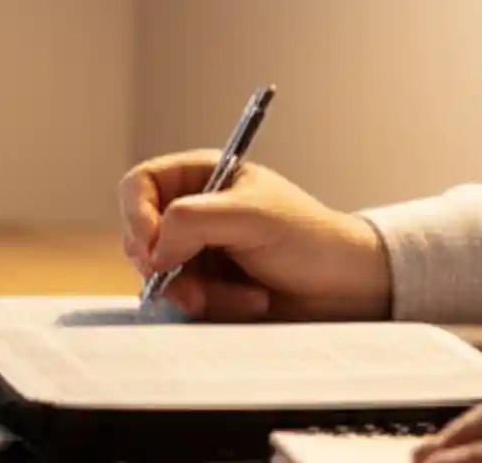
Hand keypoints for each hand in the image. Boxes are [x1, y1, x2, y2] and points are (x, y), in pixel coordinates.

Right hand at [118, 149, 391, 321]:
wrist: (345, 287)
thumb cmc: (309, 238)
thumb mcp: (251, 217)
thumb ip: (193, 221)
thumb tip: (153, 249)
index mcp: (201, 175)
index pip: (140, 184)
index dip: (136, 214)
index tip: (150, 247)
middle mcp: (193, 211)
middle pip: (142, 235)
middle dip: (164, 266)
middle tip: (188, 287)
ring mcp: (198, 251)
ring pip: (159, 275)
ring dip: (194, 291)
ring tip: (243, 297)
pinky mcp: (206, 287)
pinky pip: (182, 300)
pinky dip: (212, 306)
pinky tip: (249, 302)